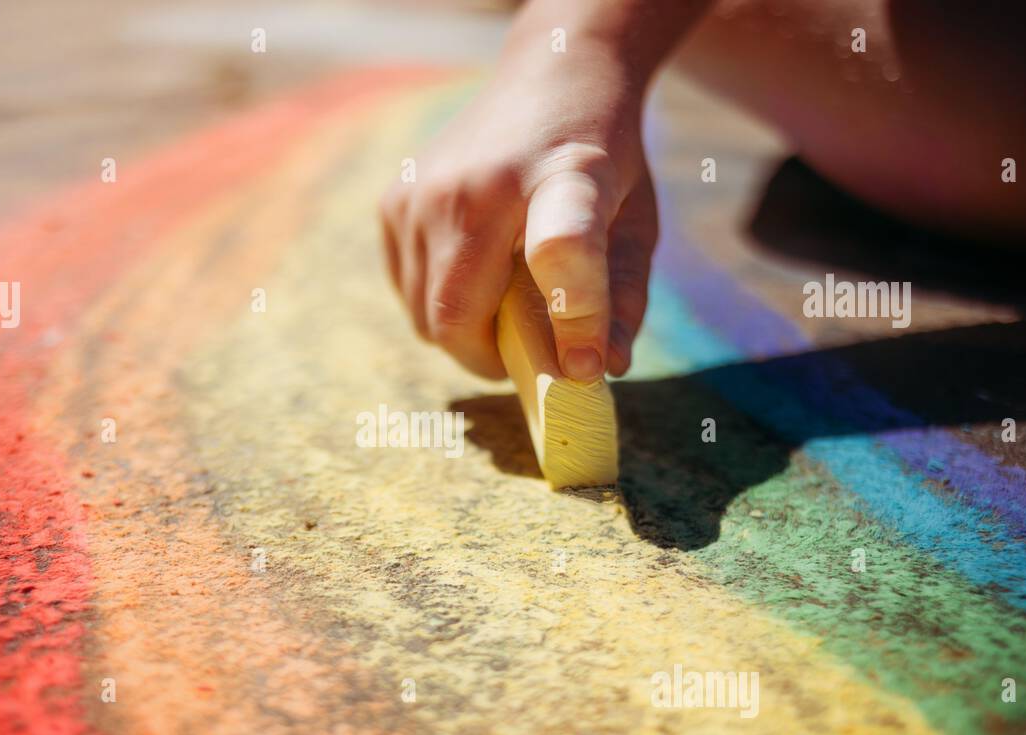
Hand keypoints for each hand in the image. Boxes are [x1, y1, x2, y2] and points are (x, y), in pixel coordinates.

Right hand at [379, 35, 657, 380]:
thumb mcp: (634, 220)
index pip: (562, 250)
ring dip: (465, 329)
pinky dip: (438, 302)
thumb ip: (621, 297)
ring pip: (424, 316)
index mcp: (555, 181)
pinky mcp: (390, 202)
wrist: (551, 73)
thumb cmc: (599, 158)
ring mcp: (416, 195)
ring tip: (505, 299)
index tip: (579, 367)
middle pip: (453, 322)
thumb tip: (599, 369)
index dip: (573, 314)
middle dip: (492, 355)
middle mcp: (468, 187)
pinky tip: (474, 269)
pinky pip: (407, 291)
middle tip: (530, 344)